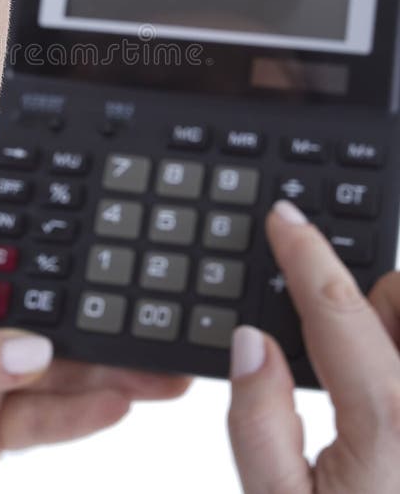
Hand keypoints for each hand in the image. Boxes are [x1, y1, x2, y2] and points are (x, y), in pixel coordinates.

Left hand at [0, 273, 191, 492]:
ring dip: (113, 373)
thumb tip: (31, 351)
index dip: (70, 265)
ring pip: (61, 373)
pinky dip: (78, 417)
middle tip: (160, 320)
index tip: (118, 263)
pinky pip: (41, 421)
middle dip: (109, 324)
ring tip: (161, 370)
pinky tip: (116, 403)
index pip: (24, 270)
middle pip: (54, 323)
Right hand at [227, 199, 399, 493]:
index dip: (301, 250)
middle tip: (341, 362)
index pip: (335, 304)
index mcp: (389, 420)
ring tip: (378, 397)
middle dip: (368, 306)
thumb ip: (258, 419)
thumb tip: (252, 342)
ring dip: (396, 333)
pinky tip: (393, 414)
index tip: (284, 217)